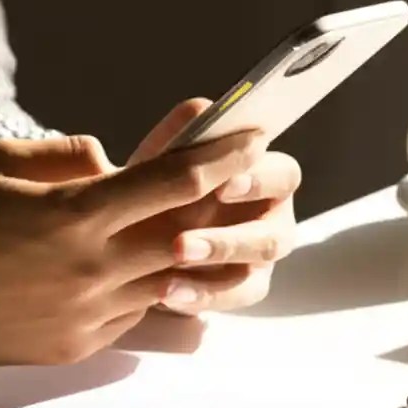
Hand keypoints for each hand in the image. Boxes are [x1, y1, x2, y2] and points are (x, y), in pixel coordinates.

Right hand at [0, 131, 263, 388]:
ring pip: (170, 282)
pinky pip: (135, 315)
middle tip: (250, 185)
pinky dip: (147, 290)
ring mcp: (88, 316)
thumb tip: (118, 165)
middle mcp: (91, 270)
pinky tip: (143, 272)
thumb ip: (72, 156)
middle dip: (225, 207)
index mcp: (74, 214)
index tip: (254, 138)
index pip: (174, 182)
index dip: (222, 157)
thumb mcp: (1, 161)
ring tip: (205, 229)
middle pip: (188, 235)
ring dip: (192, 255)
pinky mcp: (77, 348)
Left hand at [126, 99, 300, 313]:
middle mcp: (271, 217)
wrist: (124, 236)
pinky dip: (202, 295)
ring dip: (213, 268)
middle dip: (230, 240)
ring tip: (168, 267)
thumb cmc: (151, 190)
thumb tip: (200, 111)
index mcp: (261, 176)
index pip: (283, 174)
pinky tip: (165, 293)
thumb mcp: (155, 162)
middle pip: (276, 234)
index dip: (260, 179)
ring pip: (255, 271)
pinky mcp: (244, 288)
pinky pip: (234, 296)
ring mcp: (260, 258)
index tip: (224, 184)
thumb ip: (178, 139)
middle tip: (180, 244)